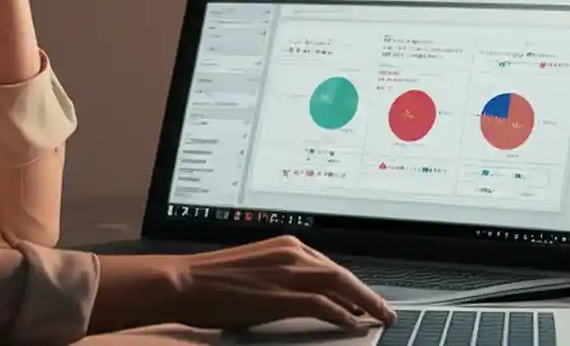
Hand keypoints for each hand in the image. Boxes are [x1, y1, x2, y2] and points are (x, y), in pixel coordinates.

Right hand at [176, 236, 395, 330]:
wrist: (185, 282)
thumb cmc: (210, 280)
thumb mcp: (253, 270)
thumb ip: (278, 276)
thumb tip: (297, 296)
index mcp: (285, 245)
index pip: (327, 265)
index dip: (349, 284)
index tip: (362, 297)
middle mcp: (291, 253)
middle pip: (341, 272)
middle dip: (365, 293)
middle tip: (383, 310)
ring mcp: (288, 273)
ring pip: (340, 284)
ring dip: (364, 302)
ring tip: (379, 317)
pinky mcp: (281, 295)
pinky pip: (323, 304)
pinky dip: (341, 314)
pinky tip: (351, 324)